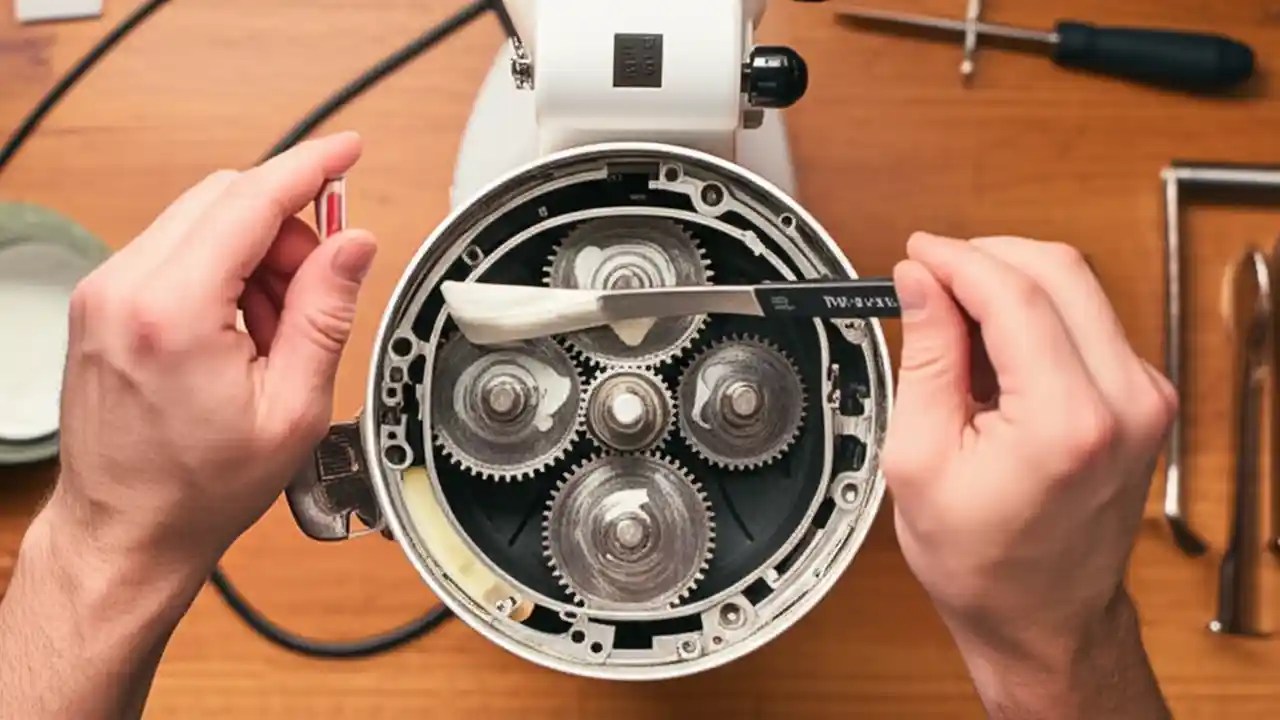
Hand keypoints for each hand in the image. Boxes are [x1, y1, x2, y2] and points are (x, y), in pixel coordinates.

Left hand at [47, 132, 376, 582]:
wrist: (126, 529)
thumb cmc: (198, 486)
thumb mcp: (292, 407)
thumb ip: (325, 312)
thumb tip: (353, 243)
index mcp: (173, 312)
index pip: (251, 201)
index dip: (310, 168)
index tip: (348, 150)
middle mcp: (124, 288)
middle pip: (225, 200)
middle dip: (287, 229)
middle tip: (315, 293)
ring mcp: (104, 291)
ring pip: (201, 221)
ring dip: (254, 255)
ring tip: (271, 333)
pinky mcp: (101, 301)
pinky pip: (175, 249)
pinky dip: (221, 271)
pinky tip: (238, 331)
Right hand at [883, 233, 1174, 714]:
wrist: (1042, 617)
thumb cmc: (981, 562)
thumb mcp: (920, 458)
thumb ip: (926, 357)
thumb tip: (920, 282)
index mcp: (1066, 423)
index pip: (1016, 295)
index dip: (957, 260)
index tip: (916, 253)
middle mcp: (1124, 402)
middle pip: (1059, 271)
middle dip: (985, 258)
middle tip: (931, 275)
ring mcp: (1144, 397)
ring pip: (1078, 286)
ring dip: (1010, 285)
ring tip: (956, 326)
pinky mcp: (1144, 396)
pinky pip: (1088, 319)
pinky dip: (1035, 314)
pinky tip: (994, 351)